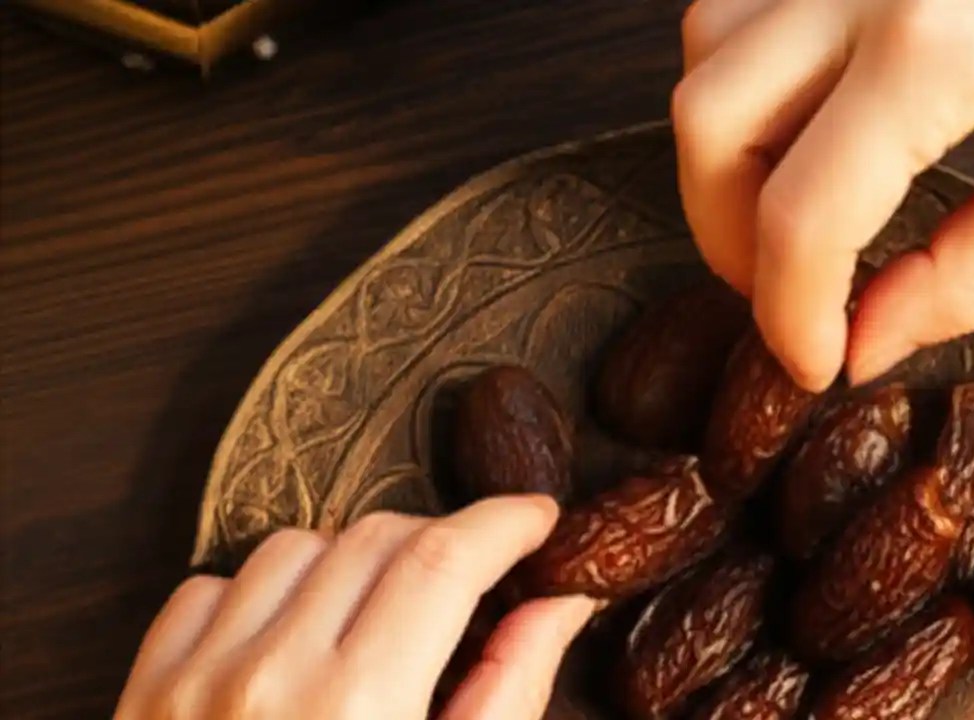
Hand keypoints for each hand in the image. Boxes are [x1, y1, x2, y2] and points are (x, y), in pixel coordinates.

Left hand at [115, 496, 592, 719]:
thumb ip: (508, 693)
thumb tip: (561, 604)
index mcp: (359, 709)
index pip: (443, 560)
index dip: (503, 523)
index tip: (535, 520)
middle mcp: (270, 678)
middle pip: (376, 538)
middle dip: (440, 541)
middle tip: (473, 579)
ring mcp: (196, 681)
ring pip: (296, 545)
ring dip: (353, 561)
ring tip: (381, 616)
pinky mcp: (145, 693)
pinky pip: (211, 587)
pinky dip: (266, 591)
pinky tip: (296, 638)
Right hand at [674, 0, 973, 390]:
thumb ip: (968, 273)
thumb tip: (865, 341)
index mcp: (941, 43)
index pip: (801, 214)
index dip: (789, 312)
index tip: (815, 361)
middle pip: (711, 124)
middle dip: (729, 236)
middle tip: (794, 293)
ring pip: (706, 49)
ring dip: (730, 148)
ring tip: (799, 203)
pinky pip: (745, 0)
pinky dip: (749, 72)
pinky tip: (810, 115)